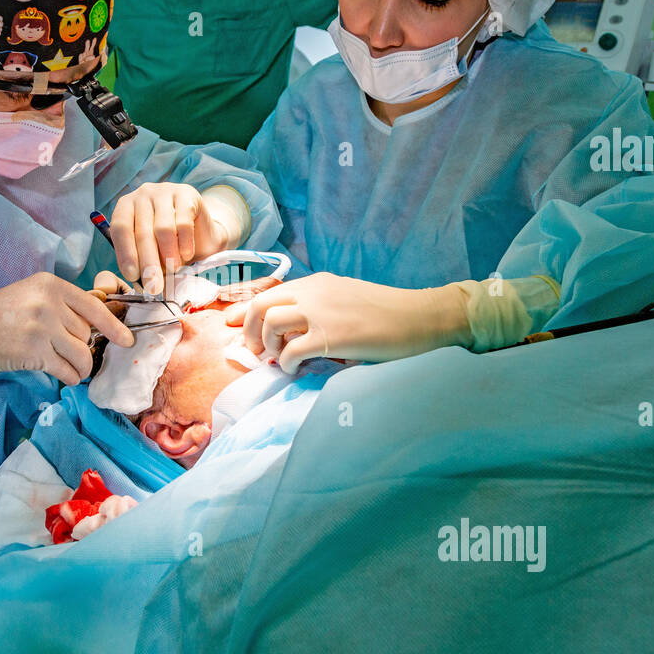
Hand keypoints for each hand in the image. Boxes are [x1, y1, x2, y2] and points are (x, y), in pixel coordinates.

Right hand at [0, 272, 133, 390]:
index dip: (114, 325)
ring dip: (81, 368)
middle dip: (86, 349)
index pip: (93, 305)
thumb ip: (61, 305)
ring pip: (82, 354)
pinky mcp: (33, 352)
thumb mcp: (30, 297)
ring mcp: (41, 326)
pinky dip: (69, 378)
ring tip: (72, 370)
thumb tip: (97, 327)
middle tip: (75, 357)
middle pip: (88, 332)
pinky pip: (67, 370)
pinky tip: (62, 377)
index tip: (126, 339)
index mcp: (49, 284)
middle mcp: (48, 302)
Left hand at [109, 183, 230, 294]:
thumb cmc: (168, 243)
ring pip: (163, 229)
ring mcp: (165, 191)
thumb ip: (140, 259)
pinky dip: (184, 244)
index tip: (132, 276)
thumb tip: (137, 278)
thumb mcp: (149, 249)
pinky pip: (184, 223)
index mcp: (126, 206)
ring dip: (168, 255)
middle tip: (154, 286)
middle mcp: (143, 195)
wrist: (201, 232)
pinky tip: (186, 255)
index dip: (126, 253)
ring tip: (173, 269)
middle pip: (143, 232)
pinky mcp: (187, 194)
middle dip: (149, 263)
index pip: (120, 228)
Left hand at [223, 273, 470, 373]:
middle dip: (251, 330)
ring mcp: (322, 313)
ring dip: (268, 346)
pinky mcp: (333, 336)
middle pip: (262, 304)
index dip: (245, 310)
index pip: (269, 292)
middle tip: (256, 350)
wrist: (422, 316)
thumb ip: (319, 307)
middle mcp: (314, 292)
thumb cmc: (389, 314)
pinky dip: (287, 363)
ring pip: (272, 323)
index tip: (231, 324)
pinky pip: (293, 351)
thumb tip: (293, 331)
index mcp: (317, 283)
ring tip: (279, 359)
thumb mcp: (347, 299)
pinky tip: (295, 370)